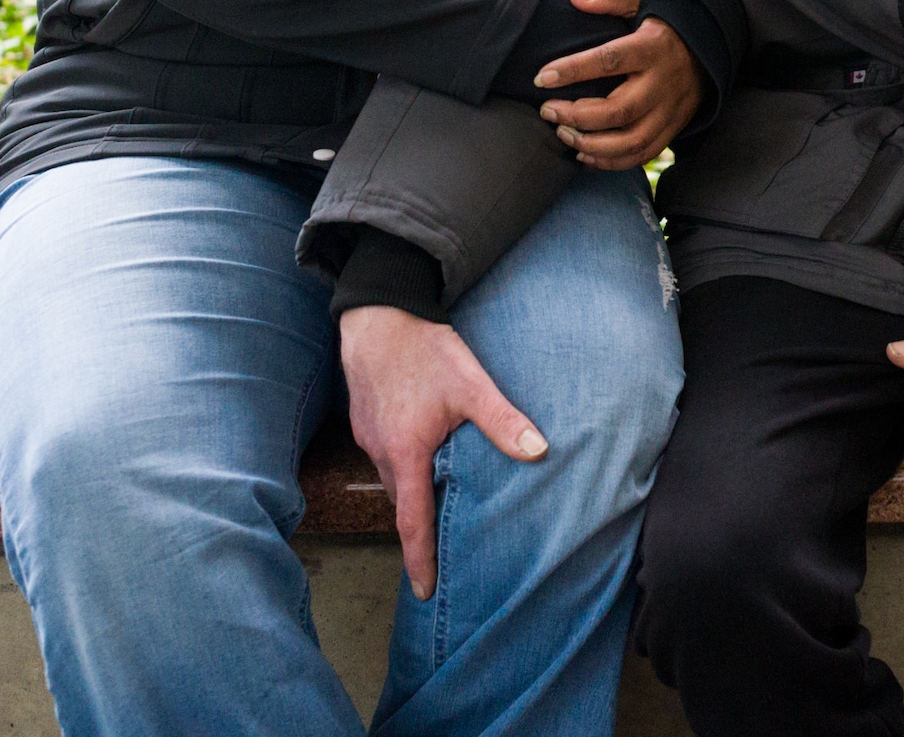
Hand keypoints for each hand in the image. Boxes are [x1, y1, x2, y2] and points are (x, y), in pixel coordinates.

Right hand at [339, 305, 546, 599]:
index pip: (412, 522)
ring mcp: (368, 436)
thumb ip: (503, 420)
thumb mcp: (470, 383)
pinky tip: (425, 455)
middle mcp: (382, 452)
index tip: (424, 591)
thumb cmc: (423, 347)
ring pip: (394, 479)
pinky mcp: (365, 420)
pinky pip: (386, 457)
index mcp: (406, 453)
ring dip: (414, 494)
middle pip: (403, 503)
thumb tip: (538, 450)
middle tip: (443, 549)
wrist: (377, 312)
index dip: (420, 560)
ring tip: (439, 502)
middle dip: (420, 528)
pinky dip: (405, 467)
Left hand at [533, 0, 701, 169]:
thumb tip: (575, 0)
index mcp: (652, 48)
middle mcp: (663, 83)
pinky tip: (585, 155)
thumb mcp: (644, 2)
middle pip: (618, 111)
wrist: (711, 51)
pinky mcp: (673, 129)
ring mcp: (670, 110)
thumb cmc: (666, 27)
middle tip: (548, 111)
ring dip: (591, 145)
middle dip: (577, 116)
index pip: (609, 61)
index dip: (573, 70)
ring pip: (630, 141)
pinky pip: (641, 154)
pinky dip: (611, 162)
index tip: (542, 77)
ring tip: (562, 134)